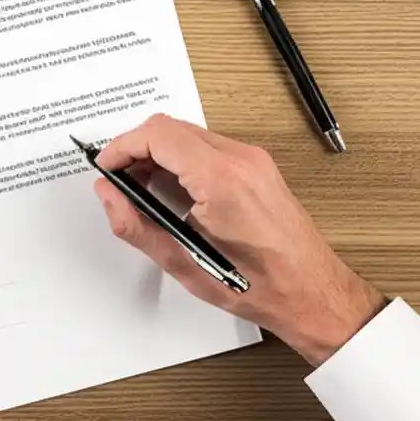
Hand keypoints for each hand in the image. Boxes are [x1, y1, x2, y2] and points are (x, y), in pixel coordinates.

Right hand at [93, 115, 384, 366]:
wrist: (312, 292)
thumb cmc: (261, 286)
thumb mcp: (185, 264)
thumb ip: (138, 226)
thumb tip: (110, 197)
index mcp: (221, 180)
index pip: (158, 135)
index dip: (122, 147)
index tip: (106, 167)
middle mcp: (241, 160)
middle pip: (171, 128)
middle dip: (137, 149)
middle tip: (119, 181)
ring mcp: (254, 160)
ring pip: (189, 134)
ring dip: (159, 154)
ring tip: (142, 190)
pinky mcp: (259, 167)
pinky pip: (210, 147)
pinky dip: (182, 160)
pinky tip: (173, 192)